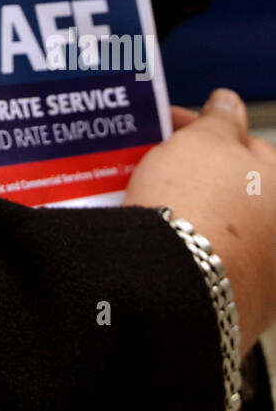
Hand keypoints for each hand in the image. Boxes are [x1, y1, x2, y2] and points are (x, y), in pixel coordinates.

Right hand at [125, 89, 275, 355]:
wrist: (170, 284)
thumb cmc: (198, 207)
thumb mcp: (205, 141)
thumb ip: (221, 118)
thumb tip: (228, 101)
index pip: (250, 148)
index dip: (208, 130)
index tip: (174, 127)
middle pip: (233, 190)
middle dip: (197, 173)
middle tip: (158, 161)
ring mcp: (262, 278)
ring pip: (216, 229)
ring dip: (188, 211)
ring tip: (148, 198)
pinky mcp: (233, 309)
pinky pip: (202, 266)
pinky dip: (182, 250)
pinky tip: (154, 239)